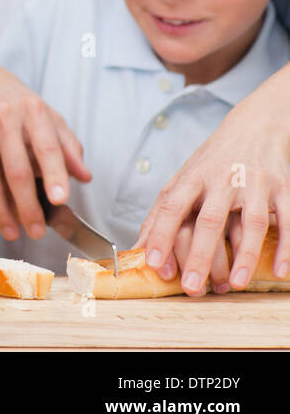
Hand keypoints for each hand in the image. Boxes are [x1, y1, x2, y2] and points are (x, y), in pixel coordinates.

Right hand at [0, 58, 91, 241]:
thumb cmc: (9, 101)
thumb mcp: (42, 113)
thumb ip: (66, 144)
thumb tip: (84, 176)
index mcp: (31, 108)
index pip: (48, 147)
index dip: (55, 175)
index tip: (60, 200)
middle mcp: (1, 114)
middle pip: (16, 171)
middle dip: (27, 207)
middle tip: (36, 230)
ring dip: (0, 211)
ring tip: (12, 230)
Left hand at [134, 86, 289, 294]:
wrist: (254, 126)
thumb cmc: (213, 161)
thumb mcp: (183, 179)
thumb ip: (162, 213)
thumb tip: (138, 248)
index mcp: (192, 177)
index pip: (171, 207)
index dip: (160, 234)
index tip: (153, 263)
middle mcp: (221, 179)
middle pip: (209, 219)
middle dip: (200, 255)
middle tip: (192, 287)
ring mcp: (253, 183)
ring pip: (249, 222)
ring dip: (243, 255)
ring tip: (233, 284)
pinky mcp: (281, 188)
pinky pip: (286, 219)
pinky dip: (285, 246)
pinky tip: (278, 271)